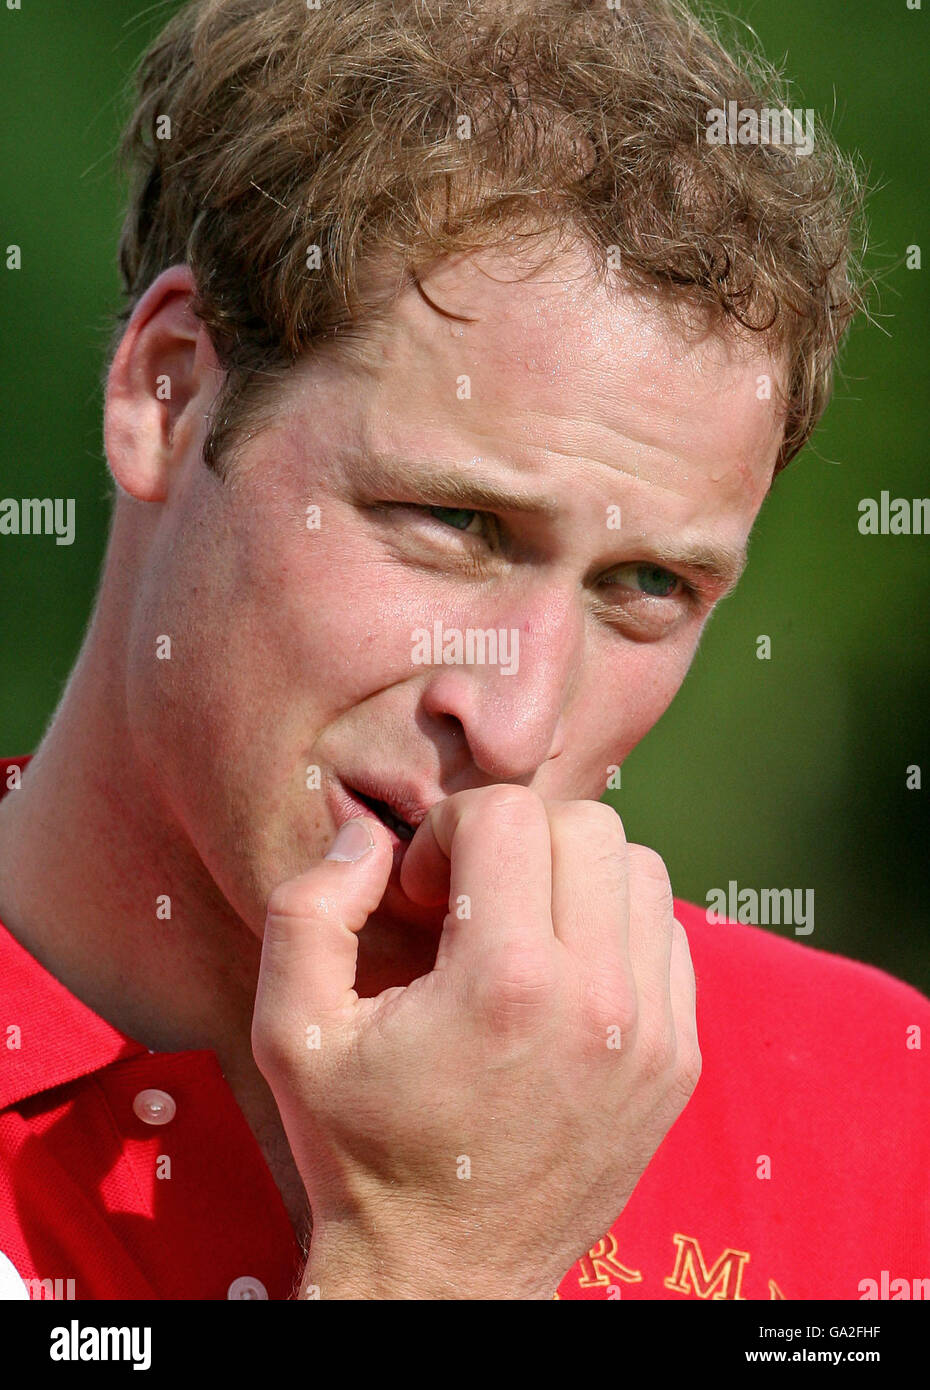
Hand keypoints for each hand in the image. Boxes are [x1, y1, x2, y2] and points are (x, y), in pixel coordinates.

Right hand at [251, 786, 700, 1298]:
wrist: (447, 1275)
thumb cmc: (362, 1151)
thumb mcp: (291, 1032)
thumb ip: (310, 909)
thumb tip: (372, 838)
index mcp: (501, 982)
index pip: (506, 812)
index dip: (449, 832)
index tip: (428, 896)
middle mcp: (595, 998)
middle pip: (586, 825)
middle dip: (518, 841)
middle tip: (473, 903)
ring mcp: (651, 1033)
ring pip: (641, 870)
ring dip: (575, 876)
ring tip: (521, 932)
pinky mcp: (677, 1061)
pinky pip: (669, 935)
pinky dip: (617, 928)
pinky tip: (563, 973)